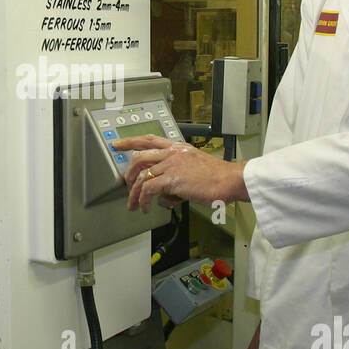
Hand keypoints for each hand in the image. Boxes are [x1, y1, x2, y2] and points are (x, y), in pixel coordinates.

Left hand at [111, 134, 248, 211]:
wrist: (229, 180)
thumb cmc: (217, 177)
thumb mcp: (194, 171)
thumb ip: (175, 180)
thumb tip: (164, 196)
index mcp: (178, 148)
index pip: (149, 140)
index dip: (130, 141)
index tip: (118, 144)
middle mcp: (172, 153)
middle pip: (139, 157)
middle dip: (127, 172)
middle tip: (125, 184)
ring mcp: (171, 164)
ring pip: (141, 176)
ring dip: (134, 193)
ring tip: (134, 205)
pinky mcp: (172, 179)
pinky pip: (148, 189)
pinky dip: (143, 200)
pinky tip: (147, 207)